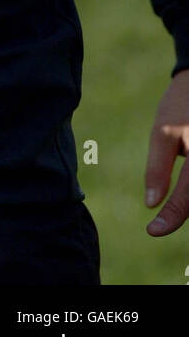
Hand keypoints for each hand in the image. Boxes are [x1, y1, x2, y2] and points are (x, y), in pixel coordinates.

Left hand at [144, 68, 188, 234]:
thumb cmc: (181, 105)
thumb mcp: (163, 131)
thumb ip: (158, 168)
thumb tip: (151, 204)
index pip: (186, 200)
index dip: (169, 219)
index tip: (152, 231)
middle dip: (183, 211)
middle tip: (163, 221)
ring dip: (188, 201)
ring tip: (173, 206)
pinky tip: (181, 191)